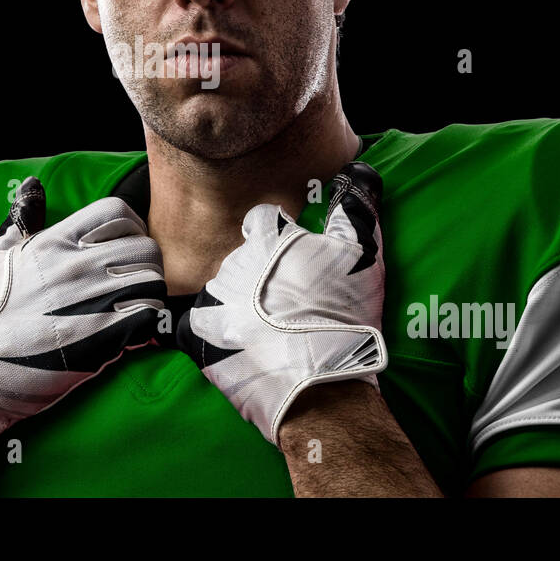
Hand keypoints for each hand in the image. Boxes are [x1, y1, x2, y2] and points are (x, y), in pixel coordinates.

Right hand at [0, 176, 166, 454]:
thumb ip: (20, 222)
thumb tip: (32, 187)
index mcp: (52, 244)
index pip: (116, 211)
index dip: (130, 225)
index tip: (124, 244)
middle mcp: (76, 267)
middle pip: (145, 246)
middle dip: (146, 263)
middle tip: (134, 281)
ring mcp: (91, 302)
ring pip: (153, 281)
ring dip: (151, 294)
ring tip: (136, 307)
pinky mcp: (101, 340)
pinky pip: (149, 317)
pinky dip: (149, 324)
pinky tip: (134, 333)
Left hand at [176, 161, 387, 445]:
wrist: (321, 389)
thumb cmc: (345, 320)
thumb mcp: (363, 256)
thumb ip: (357, 208)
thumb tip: (358, 171)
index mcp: (267, 237)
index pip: (265, 221)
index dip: (283, 239)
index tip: (297, 262)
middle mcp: (232, 262)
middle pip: (244, 258)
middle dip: (263, 276)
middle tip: (290, 305)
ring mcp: (211, 299)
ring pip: (222, 289)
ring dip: (240, 304)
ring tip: (270, 331)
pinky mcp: (197, 336)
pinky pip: (195, 323)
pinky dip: (214, 332)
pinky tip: (240, 343)